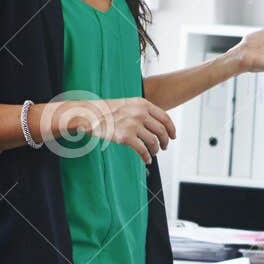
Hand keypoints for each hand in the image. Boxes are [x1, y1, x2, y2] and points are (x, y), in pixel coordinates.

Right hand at [54, 96, 175, 163]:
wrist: (89, 114)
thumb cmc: (108, 111)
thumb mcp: (128, 104)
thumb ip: (142, 111)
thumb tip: (156, 124)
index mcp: (142, 104)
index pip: (165, 117)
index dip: (171, 129)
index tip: (173, 136)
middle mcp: (140, 113)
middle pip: (161, 131)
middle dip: (165, 141)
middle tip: (164, 147)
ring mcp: (133, 125)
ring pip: (153, 142)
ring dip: (156, 150)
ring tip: (153, 153)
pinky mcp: (125, 137)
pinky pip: (142, 150)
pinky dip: (146, 157)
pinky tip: (147, 160)